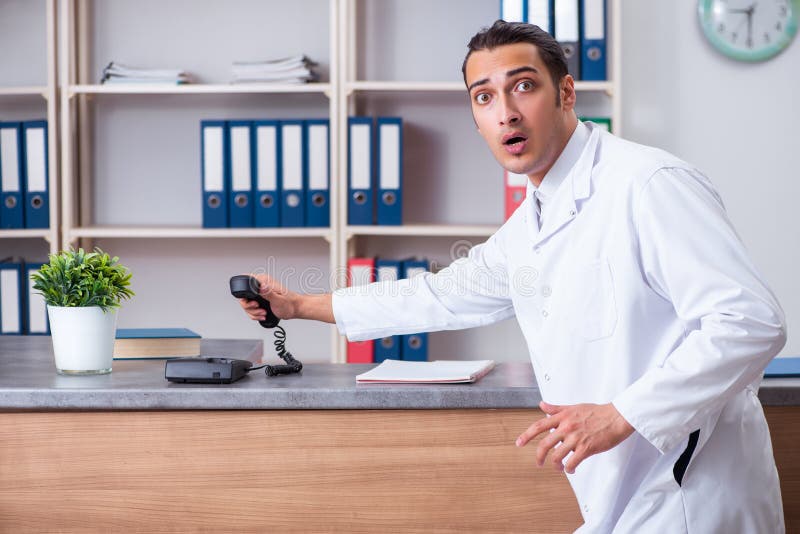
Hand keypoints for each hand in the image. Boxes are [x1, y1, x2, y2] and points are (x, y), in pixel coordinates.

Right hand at [238, 273, 298, 321]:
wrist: (295, 309)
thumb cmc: (290, 304)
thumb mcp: (278, 299)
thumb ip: (268, 293)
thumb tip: (262, 286)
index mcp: (264, 281)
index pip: (246, 281)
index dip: (245, 294)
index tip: (254, 302)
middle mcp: (261, 286)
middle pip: (244, 296)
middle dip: (249, 307)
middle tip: (259, 308)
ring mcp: (260, 294)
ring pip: (246, 304)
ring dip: (253, 312)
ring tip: (264, 313)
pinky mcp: (260, 300)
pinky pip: (251, 308)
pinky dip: (255, 314)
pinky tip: (263, 315)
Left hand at [516, 401, 634, 473]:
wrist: (616, 417)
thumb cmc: (596, 412)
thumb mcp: (573, 407)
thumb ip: (556, 408)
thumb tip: (542, 405)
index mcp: (562, 417)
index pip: (539, 426)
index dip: (526, 435)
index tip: (519, 443)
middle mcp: (566, 427)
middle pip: (545, 444)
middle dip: (539, 456)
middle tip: (539, 463)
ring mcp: (576, 438)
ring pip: (557, 456)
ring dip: (556, 465)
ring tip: (559, 467)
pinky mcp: (586, 448)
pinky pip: (572, 462)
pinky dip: (569, 468)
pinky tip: (571, 469)